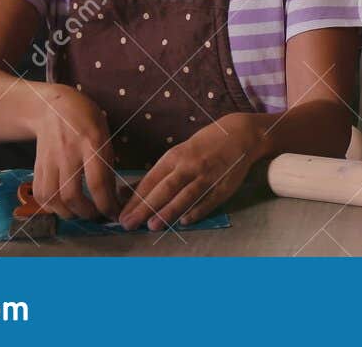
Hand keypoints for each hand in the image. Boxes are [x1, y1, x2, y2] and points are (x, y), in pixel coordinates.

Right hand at [31, 85, 121, 220]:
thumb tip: (112, 193)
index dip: (107, 205)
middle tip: (98, 215)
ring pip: (53, 198)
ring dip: (68, 213)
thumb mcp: (104, 133)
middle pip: (72, 195)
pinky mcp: (37, 166)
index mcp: (90, 143)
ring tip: (81, 213)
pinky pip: (40, 193)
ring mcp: (49, 160)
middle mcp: (67, 153)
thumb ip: (106, 161)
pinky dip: (51, 207)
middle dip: (87, 213)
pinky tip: (62, 207)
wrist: (52, 107)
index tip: (115, 214)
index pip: (98, 182)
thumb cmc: (85, 119)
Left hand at [119, 115, 259, 230]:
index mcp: (175, 156)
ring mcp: (208, 176)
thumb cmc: (203, 147)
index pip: (151, 180)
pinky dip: (197, 211)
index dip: (135, 199)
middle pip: (165, 188)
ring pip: (186, 195)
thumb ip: (158, 175)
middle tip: (129, 224)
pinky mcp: (224, 186)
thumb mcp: (179, 154)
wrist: (239, 135)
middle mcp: (190, 165)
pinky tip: (185, 222)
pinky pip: (209, 200)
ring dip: (168, 211)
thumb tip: (127, 193)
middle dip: (145, 207)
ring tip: (152, 226)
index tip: (122, 215)